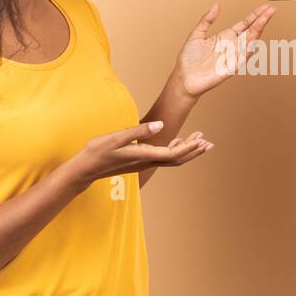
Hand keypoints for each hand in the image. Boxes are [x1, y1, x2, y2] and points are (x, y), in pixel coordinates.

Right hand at [68, 121, 211, 186]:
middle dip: (194, 151)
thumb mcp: (116, 137)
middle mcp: (147, 162)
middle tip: (209, 143)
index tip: (202, 139)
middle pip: (177, 160)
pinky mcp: (139, 162)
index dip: (189, 147)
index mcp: (143, 156)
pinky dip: (174, 150)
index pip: (173, 154)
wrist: (85, 169)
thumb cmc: (97, 151)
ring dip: (187, 151)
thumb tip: (161, 125)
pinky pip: (162, 158)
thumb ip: (139, 131)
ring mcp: (143, 163)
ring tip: (200, 141)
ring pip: (171, 160)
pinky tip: (176, 142)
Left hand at [174, 1, 275, 97]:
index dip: (255, 15)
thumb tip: (216, 4)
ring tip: (265, 19)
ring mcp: (233, 56)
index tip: (265, 7)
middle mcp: (232, 46)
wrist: (184, 78)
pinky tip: (253, 39)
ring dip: (258, 30)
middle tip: (272, 9)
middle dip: (261, 20)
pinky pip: (242, 58)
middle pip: (251, 31)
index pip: (245, 24)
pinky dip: (248, 49)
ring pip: (249, 42)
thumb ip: (207, 20)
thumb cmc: (189, 59)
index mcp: (226, 37)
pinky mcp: (230, 68)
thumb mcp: (197, 34)